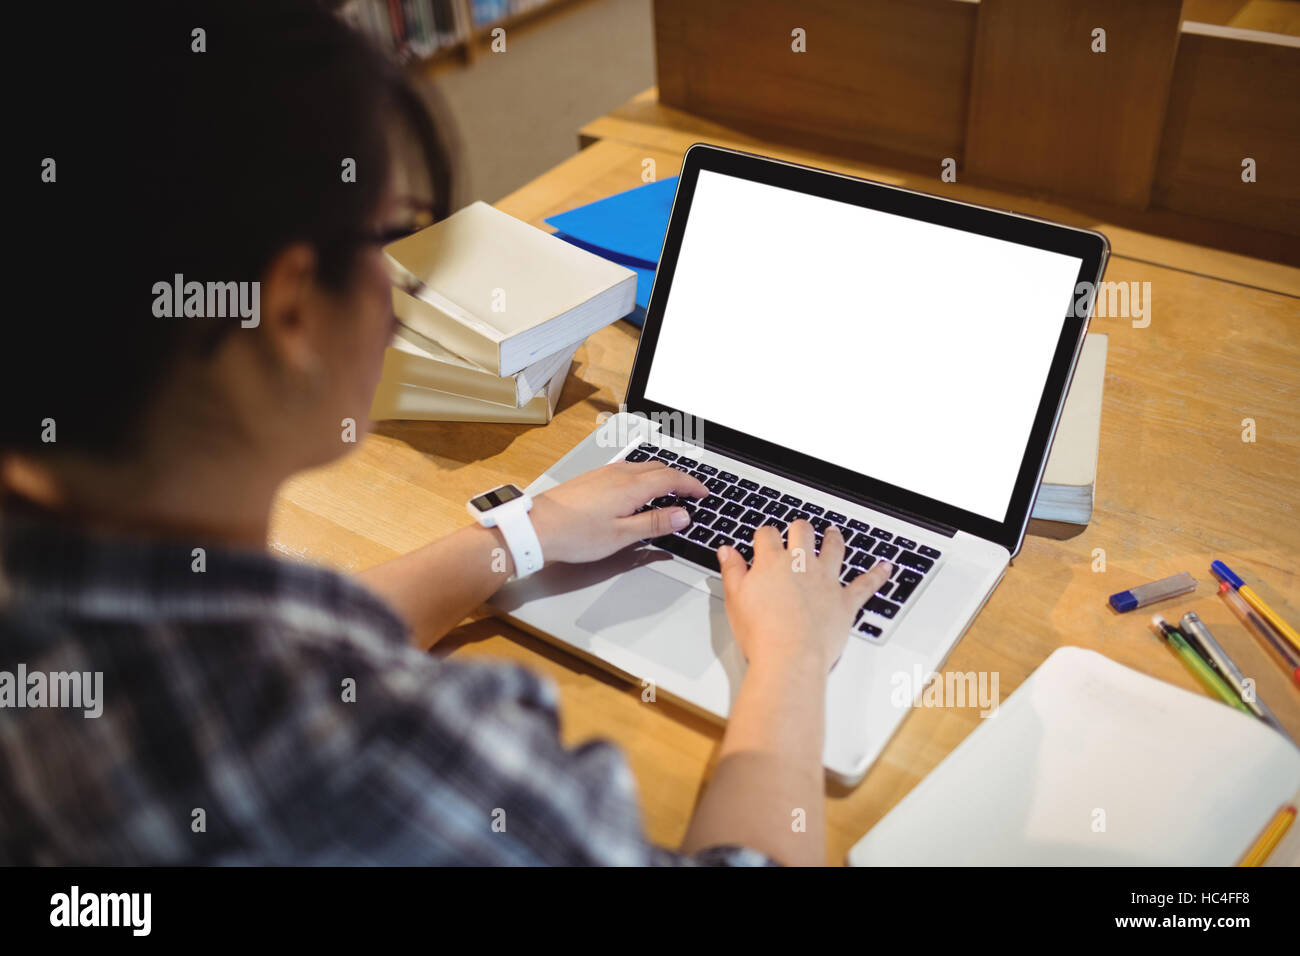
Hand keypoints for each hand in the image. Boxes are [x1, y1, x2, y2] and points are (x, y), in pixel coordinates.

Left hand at [528, 459, 708, 564]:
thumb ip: (654, 523)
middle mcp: (619, 474)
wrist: (536, 527)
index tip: (703, 493)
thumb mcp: (621, 535)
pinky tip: (636, 491)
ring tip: (668, 492)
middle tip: (691, 493)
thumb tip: (682, 515)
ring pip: (641, 468)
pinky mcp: (591, 479)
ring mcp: (603, 474)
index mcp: (631, 486)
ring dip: (660, 477)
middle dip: (679, 479)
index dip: (691, 485)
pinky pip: (626, 471)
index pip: (672, 478)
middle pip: (658, 468)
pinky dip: (642, 478)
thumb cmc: (574, 534)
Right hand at [716, 522, 891, 671]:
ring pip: (833, 549)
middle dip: (799, 528)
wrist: (790, 655)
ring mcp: (826, 581)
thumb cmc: (761, 633)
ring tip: (833, 533)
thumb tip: (727, 551)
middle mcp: (801, 565)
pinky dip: (878, 574)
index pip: (767, 535)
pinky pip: (866, 584)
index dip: (764, 534)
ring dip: (833, 539)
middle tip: (798, 529)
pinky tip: (886, 567)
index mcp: (772, 562)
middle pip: (802, 532)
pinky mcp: (845, 601)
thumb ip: (733, 571)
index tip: (763, 538)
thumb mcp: (735, 599)